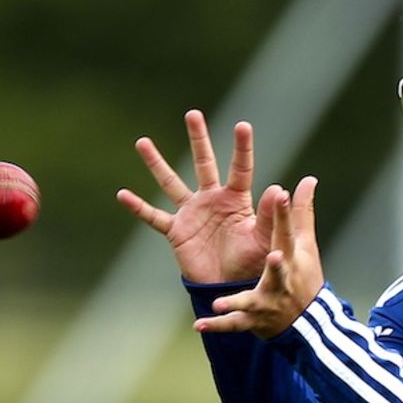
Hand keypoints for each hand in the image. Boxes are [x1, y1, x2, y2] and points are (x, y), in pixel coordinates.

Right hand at [117, 109, 283, 283]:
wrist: (228, 288)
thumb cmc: (249, 265)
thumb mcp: (262, 240)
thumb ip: (270, 216)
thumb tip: (279, 189)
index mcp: (235, 200)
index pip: (240, 168)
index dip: (242, 148)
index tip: (243, 125)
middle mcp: (211, 200)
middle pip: (203, 163)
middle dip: (198, 139)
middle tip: (193, 114)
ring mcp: (191, 213)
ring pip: (171, 182)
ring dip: (156, 163)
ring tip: (142, 142)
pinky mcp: (176, 231)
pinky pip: (154, 216)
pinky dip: (139, 207)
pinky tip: (122, 195)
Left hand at [194, 177, 324, 340]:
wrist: (302, 322)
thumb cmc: (302, 276)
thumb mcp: (303, 246)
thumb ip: (300, 213)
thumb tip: (309, 179)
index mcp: (289, 259)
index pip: (287, 234)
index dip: (285, 215)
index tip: (282, 194)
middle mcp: (279, 281)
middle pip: (278, 271)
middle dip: (277, 266)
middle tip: (275, 257)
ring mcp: (265, 302)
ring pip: (249, 302)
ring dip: (235, 303)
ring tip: (218, 304)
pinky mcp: (252, 319)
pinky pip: (232, 323)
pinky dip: (217, 325)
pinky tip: (199, 325)